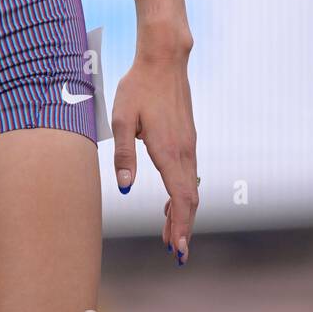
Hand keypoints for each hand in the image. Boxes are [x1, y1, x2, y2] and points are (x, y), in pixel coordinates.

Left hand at [111, 53, 197, 263]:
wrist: (164, 60)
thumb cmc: (139, 87)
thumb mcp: (122, 119)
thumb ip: (124, 154)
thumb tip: (126, 188)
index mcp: (169, 151)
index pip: (181, 199)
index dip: (181, 226)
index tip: (178, 250)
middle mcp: (184, 151)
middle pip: (189, 199)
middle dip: (183, 226)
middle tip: (174, 251)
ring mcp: (189, 143)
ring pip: (190, 187)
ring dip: (182, 211)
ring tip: (170, 232)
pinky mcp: (187, 137)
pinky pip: (188, 173)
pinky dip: (183, 193)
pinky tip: (173, 199)